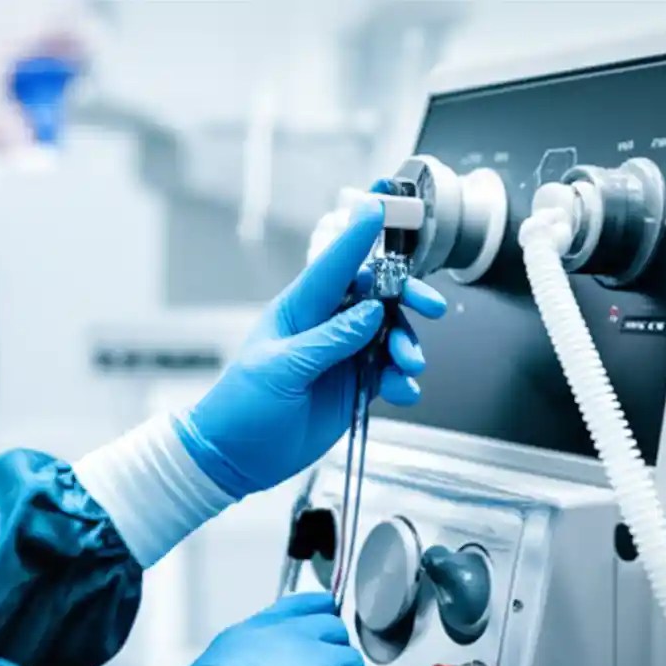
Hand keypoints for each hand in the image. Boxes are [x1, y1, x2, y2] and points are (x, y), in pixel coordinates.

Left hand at [174, 196, 446, 498]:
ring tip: (409, 367)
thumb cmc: (241, 407)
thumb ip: (328, 341)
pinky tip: (404, 393)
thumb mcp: (280, 369)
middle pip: (375, 297)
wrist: (236, 457)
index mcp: (298, 311)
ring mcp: (341, 356)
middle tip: (430, 308)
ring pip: (389, 335)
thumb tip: (370, 313)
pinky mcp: (353, 387)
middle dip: (406, 297)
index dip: (358, 237)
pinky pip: (389, 373)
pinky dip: (403, 381)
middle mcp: (324, 327)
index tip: (383, 208)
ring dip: (407, 345)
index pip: (333, 266)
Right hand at [183, 593, 381, 665]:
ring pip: (353, 661)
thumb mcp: (226, 658)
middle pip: (336, 630)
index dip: (324, 617)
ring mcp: (315, 658)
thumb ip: (251, 653)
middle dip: (337, 654)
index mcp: (263, 627)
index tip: (327, 631)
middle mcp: (292, 634)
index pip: (308, 603)